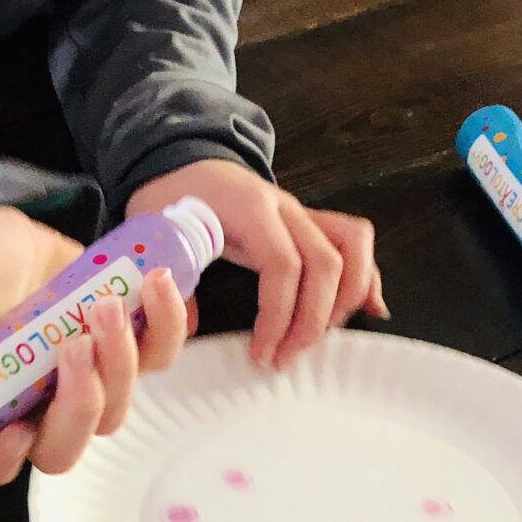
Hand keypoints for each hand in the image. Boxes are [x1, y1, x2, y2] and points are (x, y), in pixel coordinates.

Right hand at [0, 205, 191, 489]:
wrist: (12, 238)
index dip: (0, 461)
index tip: (17, 425)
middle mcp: (31, 411)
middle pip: (60, 450)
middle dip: (78, 404)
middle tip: (76, 342)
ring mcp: (81, 389)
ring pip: (112, 412)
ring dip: (119, 365)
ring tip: (108, 303)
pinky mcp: (121, 355)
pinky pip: (156, 359)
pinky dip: (166, 327)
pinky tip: (156, 285)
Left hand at [129, 159, 385, 370]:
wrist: (179, 162)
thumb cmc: (167, 200)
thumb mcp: (153, 232)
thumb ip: (171, 277)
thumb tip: (188, 327)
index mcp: (248, 208)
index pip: (283, 264)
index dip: (278, 315)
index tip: (262, 353)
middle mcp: (285, 206)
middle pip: (326, 262)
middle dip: (312, 321)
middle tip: (285, 359)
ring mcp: (301, 211)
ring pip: (352, 246)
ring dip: (346, 299)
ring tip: (317, 339)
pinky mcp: (309, 221)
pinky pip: (353, 241)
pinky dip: (365, 276)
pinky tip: (368, 310)